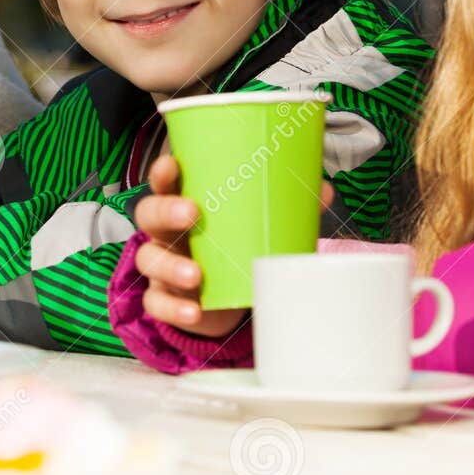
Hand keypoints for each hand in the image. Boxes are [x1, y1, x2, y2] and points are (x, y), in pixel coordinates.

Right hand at [132, 154, 335, 337]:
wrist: (226, 299)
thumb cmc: (237, 249)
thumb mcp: (261, 228)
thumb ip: (288, 210)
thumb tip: (323, 190)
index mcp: (184, 204)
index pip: (165, 182)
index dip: (163, 172)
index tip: (172, 164)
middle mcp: (167, 232)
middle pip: (149, 215)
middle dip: (166, 211)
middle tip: (192, 213)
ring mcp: (161, 265)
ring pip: (150, 259)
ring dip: (171, 265)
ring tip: (196, 275)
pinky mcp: (165, 298)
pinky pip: (157, 302)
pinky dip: (173, 308)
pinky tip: (193, 310)